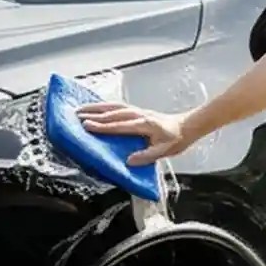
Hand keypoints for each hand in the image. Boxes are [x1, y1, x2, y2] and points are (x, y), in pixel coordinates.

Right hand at [77, 102, 195, 165]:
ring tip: (82, 108)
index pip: (119, 125)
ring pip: (114, 106)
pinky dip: (105, 105)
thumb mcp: (165, 151)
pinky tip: (97, 107)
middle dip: (94, 114)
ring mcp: (138, 111)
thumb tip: (129, 161)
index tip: (87, 126)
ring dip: (97, 107)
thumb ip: (147, 156)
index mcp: (145, 124)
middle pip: (113, 112)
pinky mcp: (137, 111)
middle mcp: (140, 114)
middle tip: (77, 115)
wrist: (187, 126)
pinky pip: (118, 106)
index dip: (103, 126)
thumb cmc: (176, 138)